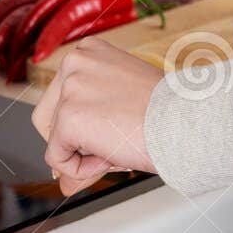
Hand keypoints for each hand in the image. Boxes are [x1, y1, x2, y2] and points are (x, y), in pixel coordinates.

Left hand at [31, 39, 162, 196]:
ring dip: (82, 155)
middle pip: (46, 117)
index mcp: (88, 51)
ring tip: (116, 147)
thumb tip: (62, 180)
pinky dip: (81, 170)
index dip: (80, 127)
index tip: (108, 132)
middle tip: (107, 148)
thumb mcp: (121, 110)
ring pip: (54, 139)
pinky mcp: (68, 117)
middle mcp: (74, 62)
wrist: (186, 121)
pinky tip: (111, 156)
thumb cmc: (166, 113)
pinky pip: (58, 158)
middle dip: (71, 143)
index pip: (62, 97)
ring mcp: (69, 88)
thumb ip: (88, 136)